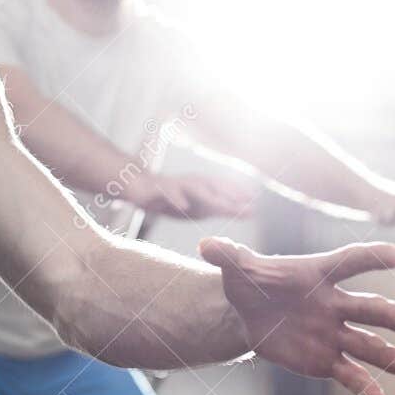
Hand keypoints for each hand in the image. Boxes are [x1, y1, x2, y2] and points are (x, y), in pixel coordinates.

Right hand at [132, 172, 258, 219]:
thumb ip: (217, 207)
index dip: (239, 195)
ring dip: (208, 196)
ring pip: (193, 188)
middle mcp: (190, 182)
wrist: (138, 187)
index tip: (256, 203)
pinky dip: (176, 198)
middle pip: (213, 187)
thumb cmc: (171, 197)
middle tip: (246, 204)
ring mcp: (174, 185)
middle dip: (230, 195)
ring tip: (222, 206)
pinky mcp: (157, 190)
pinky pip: (167, 193)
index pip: (224, 189)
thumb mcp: (196, 205)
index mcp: (201, 187)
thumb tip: (243, 211)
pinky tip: (183, 206)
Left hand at [198, 236, 394, 394]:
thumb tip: (205, 244)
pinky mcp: (327, 360)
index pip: (349, 262)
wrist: (249, 314)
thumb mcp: (237, 268)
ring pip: (366, 344)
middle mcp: (334, 304)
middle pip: (367, 307)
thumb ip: (228, 254)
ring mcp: (334, 334)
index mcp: (318, 274)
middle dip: (389, 315)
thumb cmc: (251, 282)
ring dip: (387, 355)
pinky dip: (362, 385)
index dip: (372, 257)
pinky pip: (348, 373)